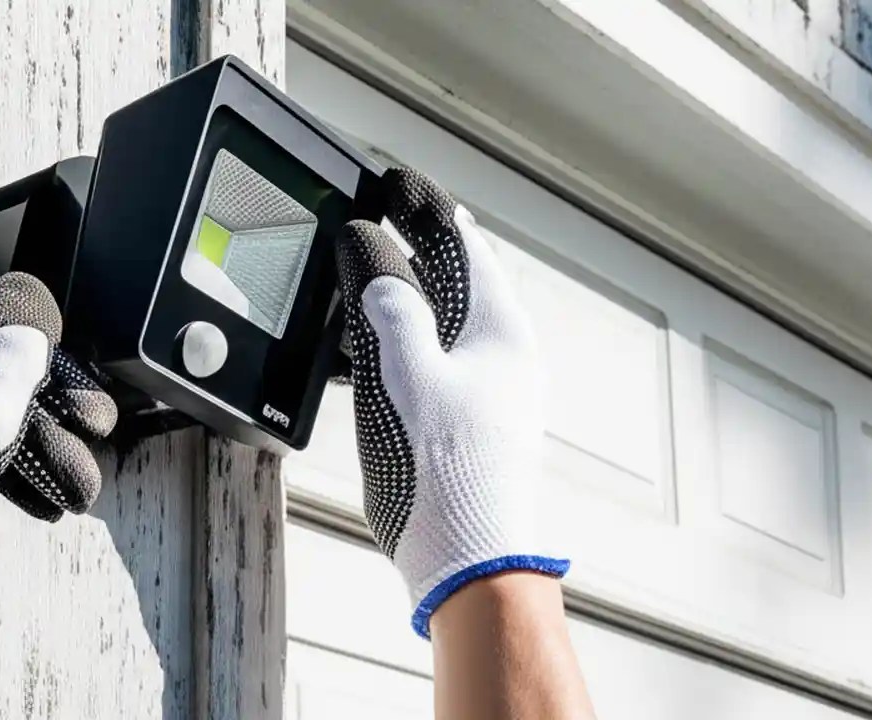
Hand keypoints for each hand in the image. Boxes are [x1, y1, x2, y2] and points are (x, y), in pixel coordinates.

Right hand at [336, 168, 568, 636]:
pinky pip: (437, 357)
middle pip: (460, 278)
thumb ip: (390, 308)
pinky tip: (373, 348)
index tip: (394, 181)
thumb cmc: (447, 475)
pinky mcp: (472, 421)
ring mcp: (492, 390)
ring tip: (367, 274)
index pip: (464, 244)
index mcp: (501, 333)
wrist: (469, 561)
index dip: (426, 207)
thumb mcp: (406, 375)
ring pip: (447, 319)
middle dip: (418, 243)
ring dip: (408, 292)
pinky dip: (405, 336)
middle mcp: (505, 356)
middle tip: (381, 214)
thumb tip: (373, 253)